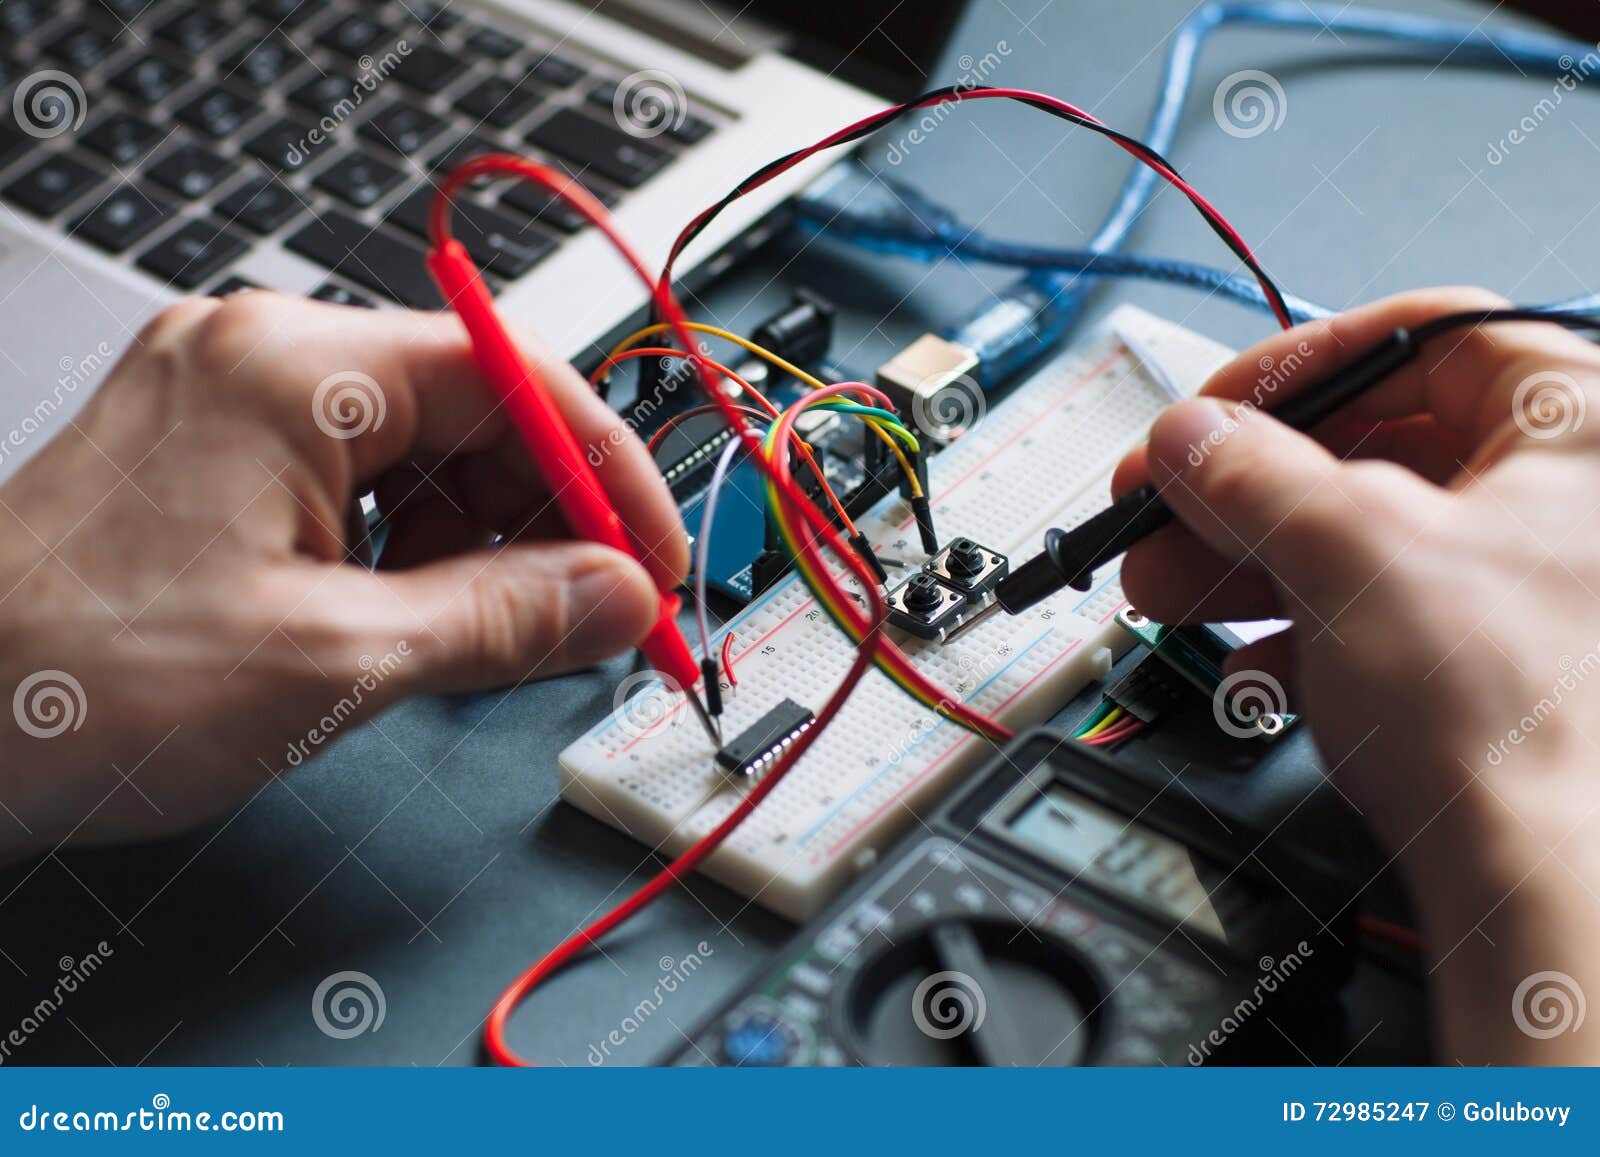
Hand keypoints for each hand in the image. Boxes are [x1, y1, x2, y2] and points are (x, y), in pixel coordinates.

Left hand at [0, 293, 685, 860]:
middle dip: (549, 516)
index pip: (519, 379)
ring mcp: (236, 402)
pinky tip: (421, 615)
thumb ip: (504, 620)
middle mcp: (266, 357)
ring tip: (499, 632)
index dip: (612, 475)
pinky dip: (412, 547)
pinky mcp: (218, 458)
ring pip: (423, 450)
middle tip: (595, 615)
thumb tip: (618, 599)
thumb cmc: (77, 683)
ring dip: (483, 540)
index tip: (656, 563)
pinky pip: (359, 481)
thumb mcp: (335, 662)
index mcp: (298, 369)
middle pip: (475, 410)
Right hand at [1113, 287, 1599, 1061]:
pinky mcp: (1502, 665)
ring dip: (1251, 564)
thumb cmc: (1515, 718)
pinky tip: (1248, 662)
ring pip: (1368, 538)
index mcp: (1579, 423)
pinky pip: (1385, 615)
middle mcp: (1570, 498)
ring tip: (1166, 592)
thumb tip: (1188, 438)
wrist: (1548, 889)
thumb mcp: (1348, 551)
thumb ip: (1248, 473)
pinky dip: (1304, 631)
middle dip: (1244, 490)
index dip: (1294, 370)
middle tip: (1159, 515)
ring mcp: (1540, 587)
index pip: (1421, 337)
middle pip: (1378, 447)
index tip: (1207, 416)